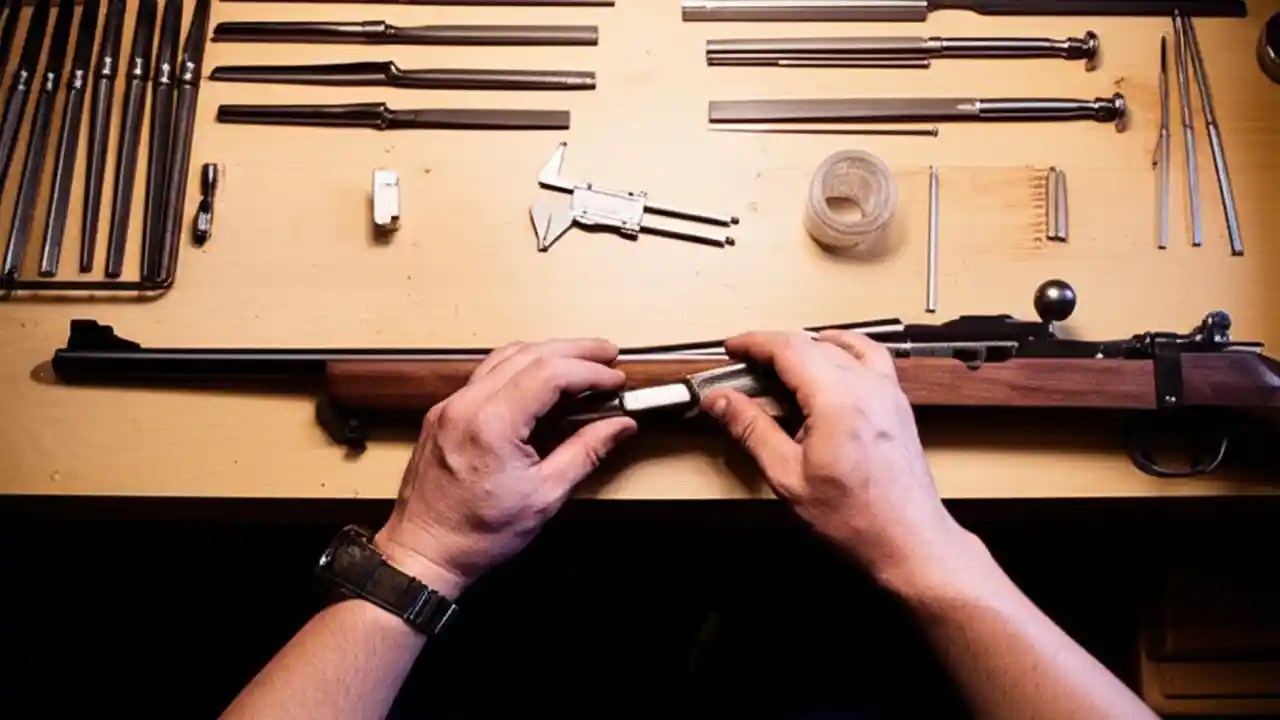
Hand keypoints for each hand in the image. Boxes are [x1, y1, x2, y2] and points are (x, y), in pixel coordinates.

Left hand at [375, 340, 637, 599]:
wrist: (424, 552)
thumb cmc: (476, 534)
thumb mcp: (545, 497)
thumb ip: (585, 452)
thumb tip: (620, 426)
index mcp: (490, 425)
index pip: (549, 373)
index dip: (588, 371)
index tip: (614, 379)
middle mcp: (465, 406)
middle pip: (528, 353)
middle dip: (574, 350)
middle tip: (607, 355)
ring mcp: (450, 406)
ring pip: (505, 356)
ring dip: (546, 352)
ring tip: (581, 362)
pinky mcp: (444, 412)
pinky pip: (486, 373)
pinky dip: (520, 367)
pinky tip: (542, 379)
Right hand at [702, 331, 979, 595]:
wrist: (908, 540)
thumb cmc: (856, 517)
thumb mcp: (788, 476)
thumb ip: (752, 429)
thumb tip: (720, 401)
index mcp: (839, 399)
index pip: (789, 347)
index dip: (755, 342)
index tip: (732, 348)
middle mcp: (868, 385)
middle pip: (813, 342)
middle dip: (774, 347)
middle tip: (745, 366)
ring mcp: (888, 391)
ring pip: (843, 343)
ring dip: (808, 344)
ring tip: (781, 364)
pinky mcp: (898, 402)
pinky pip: (869, 356)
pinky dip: (842, 350)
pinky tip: (828, 368)